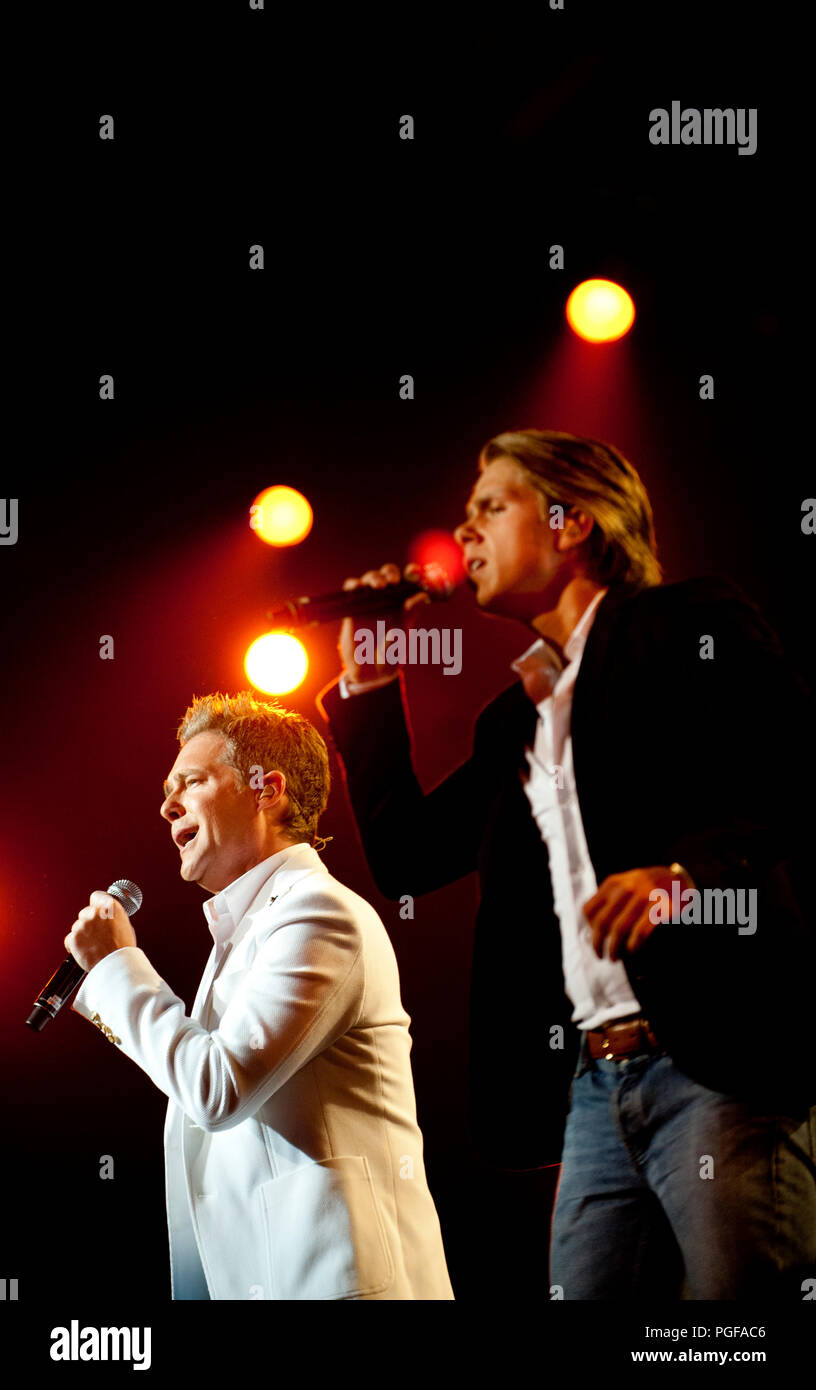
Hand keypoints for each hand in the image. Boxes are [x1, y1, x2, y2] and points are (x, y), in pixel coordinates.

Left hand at [64, 891, 137, 971]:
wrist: (116, 965)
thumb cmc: (123, 948)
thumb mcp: (124, 925)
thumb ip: (112, 917)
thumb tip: (106, 917)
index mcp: (110, 907)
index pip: (96, 896)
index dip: (96, 904)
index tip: (96, 909)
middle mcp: (95, 912)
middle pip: (85, 913)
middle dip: (89, 922)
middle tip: (97, 934)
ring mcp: (82, 925)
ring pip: (77, 927)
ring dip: (82, 934)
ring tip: (93, 946)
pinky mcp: (73, 938)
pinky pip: (70, 939)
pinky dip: (74, 945)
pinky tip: (84, 950)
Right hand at [338, 562, 430, 682]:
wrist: (368, 674)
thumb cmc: (389, 658)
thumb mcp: (400, 642)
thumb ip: (410, 619)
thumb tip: (423, 598)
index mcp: (404, 606)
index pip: (410, 582)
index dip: (414, 573)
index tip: (416, 574)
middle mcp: (388, 600)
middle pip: (390, 575)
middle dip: (392, 573)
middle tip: (394, 581)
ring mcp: (370, 602)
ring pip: (372, 578)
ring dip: (375, 577)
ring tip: (380, 586)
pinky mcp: (353, 608)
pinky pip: (352, 590)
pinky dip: (353, 585)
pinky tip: (356, 588)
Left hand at [583, 865, 693, 960]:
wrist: (676, 879)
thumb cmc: (644, 888)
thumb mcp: (624, 884)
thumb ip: (608, 900)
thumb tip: (592, 928)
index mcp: (613, 884)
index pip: (589, 910)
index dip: (588, 928)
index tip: (594, 938)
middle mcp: (626, 888)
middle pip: (602, 922)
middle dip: (598, 943)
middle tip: (600, 955)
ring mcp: (644, 897)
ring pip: (619, 929)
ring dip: (614, 948)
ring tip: (614, 957)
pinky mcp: (660, 908)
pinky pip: (640, 932)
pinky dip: (633, 944)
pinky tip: (632, 950)